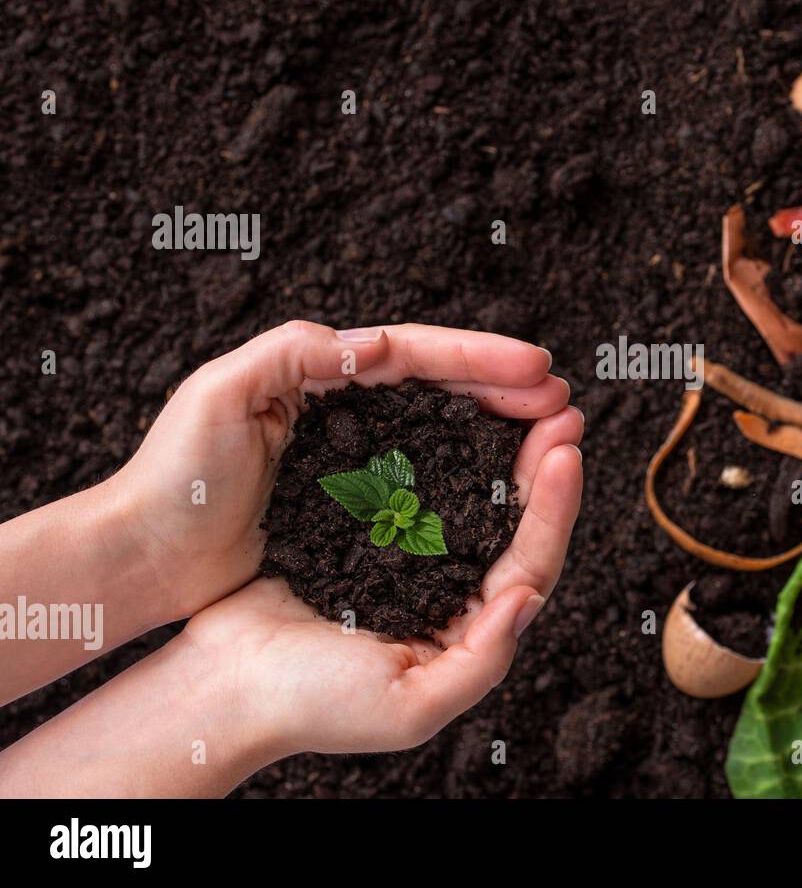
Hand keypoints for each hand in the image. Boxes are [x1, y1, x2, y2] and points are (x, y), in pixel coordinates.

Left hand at [111, 320, 573, 622]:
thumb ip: (292, 354)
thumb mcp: (220, 394)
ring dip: (498, 425)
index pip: (413, 353)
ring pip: (443, 426)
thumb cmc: (173, 476)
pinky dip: (469, 471)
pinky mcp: (353, 503)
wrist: (143, 556)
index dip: (479, 357)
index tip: (537, 368)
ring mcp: (353, 454)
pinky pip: (426, 475)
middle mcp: (344, 406)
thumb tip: (378, 342)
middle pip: (442, 385)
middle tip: (562, 400)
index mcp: (319, 372)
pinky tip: (502, 480)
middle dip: (506, 387)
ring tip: (549, 431)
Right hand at [179, 436, 581, 756]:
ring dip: (500, 445)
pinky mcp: (362, 525)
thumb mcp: (408, 707)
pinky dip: (439, 443)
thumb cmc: (308, 705)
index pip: (530, 562)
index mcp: (465, 628)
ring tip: (524, 397)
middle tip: (562, 407)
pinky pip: (413, 478)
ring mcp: (406, 553)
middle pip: (511, 519)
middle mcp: (446, 587)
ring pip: (468, 491)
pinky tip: (454, 410)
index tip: (568, 453)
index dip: (554, 509)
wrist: (222, 687)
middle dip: (541, 461)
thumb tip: (527, 598)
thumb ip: (479, 662)